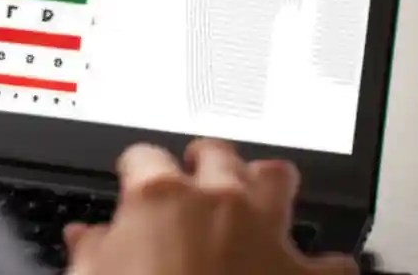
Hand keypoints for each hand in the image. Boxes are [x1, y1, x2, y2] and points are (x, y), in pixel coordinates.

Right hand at [65, 139, 355, 274]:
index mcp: (160, 199)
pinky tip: (311, 272)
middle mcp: (219, 202)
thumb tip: (86, 239)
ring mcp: (268, 233)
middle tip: (196, 177)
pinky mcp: (307, 274)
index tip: (134, 179)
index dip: (137, 169)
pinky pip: (331, 261)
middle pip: (217, 154)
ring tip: (255, 198)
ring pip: (278, 180)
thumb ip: (92, 253)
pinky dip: (322, 265)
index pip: (144, 158)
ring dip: (266, 187)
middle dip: (205, 162)